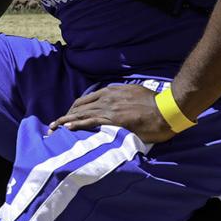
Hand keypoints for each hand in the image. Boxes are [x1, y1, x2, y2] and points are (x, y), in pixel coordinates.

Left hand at [49, 83, 177, 143]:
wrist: (167, 110)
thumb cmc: (155, 103)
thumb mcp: (135, 93)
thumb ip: (123, 97)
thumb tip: (118, 102)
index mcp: (111, 92)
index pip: (86, 100)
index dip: (74, 109)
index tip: (67, 116)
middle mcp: (107, 98)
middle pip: (79, 107)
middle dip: (65, 116)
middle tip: (54, 126)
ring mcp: (109, 109)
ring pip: (81, 114)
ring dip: (65, 121)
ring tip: (53, 128)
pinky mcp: (114, 120)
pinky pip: (91, 122)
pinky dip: (78, 124)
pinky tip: (67, 128)